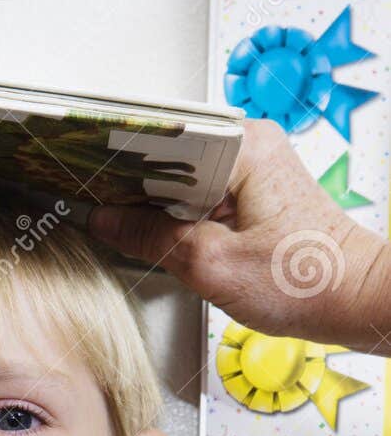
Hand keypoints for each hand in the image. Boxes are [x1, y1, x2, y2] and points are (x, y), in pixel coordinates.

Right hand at [86, 120, 390, 354]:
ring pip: (178, 175)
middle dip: (128, 180)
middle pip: (167, 153)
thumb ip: (152, 239)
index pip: (162, 137)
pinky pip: (196, 192)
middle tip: (89, 200)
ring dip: (148, 199)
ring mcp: (250, 167)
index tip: (82, 175)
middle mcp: (248, 145)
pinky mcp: (250, 191)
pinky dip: (171, 212)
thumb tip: (106, 222)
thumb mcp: (212, 265)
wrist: (352, 299)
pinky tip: (149, 230)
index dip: (116, 158)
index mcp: (242, 146)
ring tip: (113, 217)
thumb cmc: (304, 281)